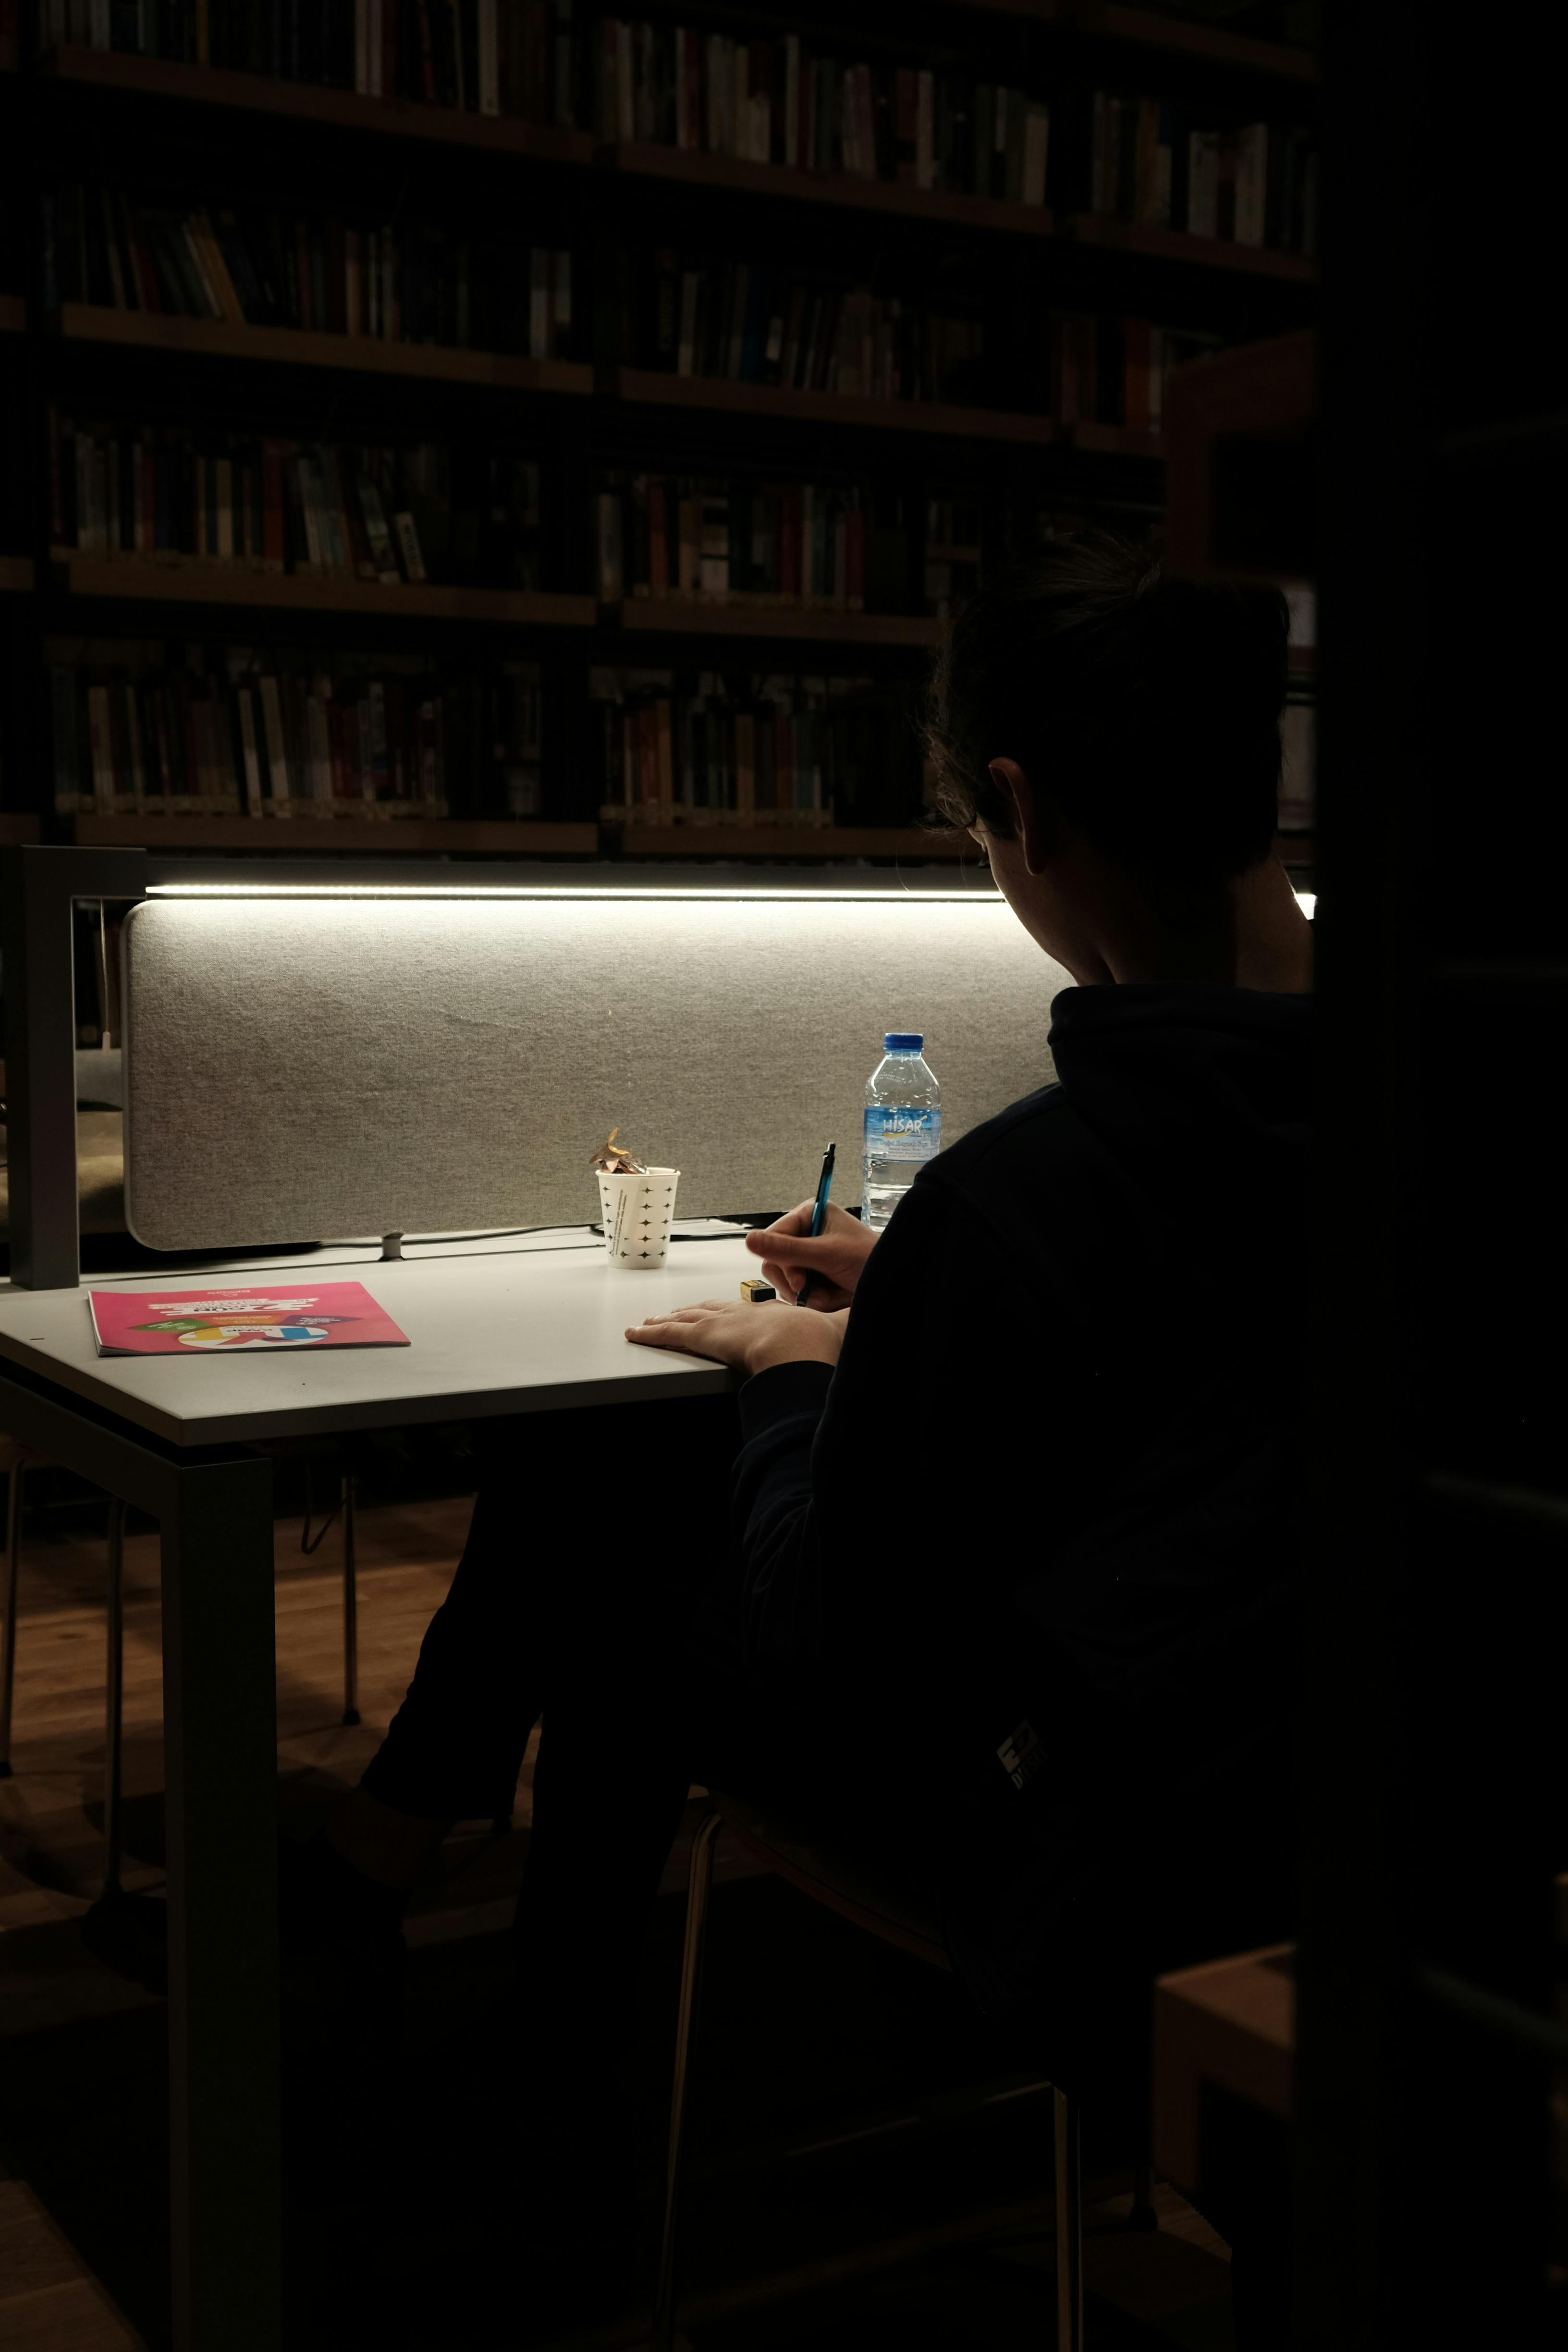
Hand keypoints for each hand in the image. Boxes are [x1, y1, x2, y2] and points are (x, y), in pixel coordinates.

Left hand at [625, 1298, 846, 1377]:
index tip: (723, 1313)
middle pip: (710, 1309)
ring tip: (651, 1321)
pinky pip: (670, 1333)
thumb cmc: (818, 1343)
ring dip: (668, 1319)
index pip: (744, 1311)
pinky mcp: (704, 1337)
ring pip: (687, 1319)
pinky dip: (650, 1331)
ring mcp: (722, 1323)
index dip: (731, 1311)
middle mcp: (742, 1314)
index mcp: (771, 1314)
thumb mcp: (842, 1329)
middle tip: (677, 1312)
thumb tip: (872, 1321)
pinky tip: (636, 1331)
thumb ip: (853, 1324)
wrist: (801, 1346)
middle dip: (693, 1310)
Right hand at [746, 1199, 876, 1310]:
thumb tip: (749, 1240)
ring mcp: (807, 1258)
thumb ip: (788, 1249)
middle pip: (773, 1261)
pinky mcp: (812, 1278)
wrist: (891, 1287)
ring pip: (782, 1281)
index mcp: (808, 1215)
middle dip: (794, 1280)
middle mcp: (804, 1235)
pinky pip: (795, 1294)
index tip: (798, 1280)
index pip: (772, 1236)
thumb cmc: (869, 1260)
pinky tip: (831, 1297)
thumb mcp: (827, 1254)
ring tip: (829, 1293)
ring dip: (805, 1293)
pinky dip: (812, 1300)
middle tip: (812, 1289)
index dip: (781, 1261)